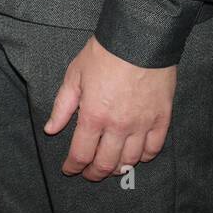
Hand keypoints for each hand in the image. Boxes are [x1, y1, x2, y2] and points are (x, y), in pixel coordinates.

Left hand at [43, 36, 175, 181]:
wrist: (139, 38)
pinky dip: (144, 157)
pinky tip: (136, 156)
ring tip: (110, 167)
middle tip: (88, 173)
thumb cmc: (104, 53)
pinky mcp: (161, 119)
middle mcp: (118, 126)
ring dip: (118, 169)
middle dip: (94, 173)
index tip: (69, 169)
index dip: (73, 166)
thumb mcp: (74, 75)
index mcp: (93, 116)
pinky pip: (154, 149)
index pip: (81, 154)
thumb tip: (50, 129)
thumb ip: (62, 106)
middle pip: (105, 164)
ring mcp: (142, 125)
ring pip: (130, 161)